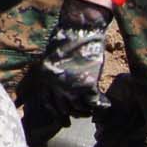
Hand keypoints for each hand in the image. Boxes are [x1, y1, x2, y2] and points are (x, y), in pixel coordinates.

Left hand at [33, 0, 112, 125]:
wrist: (80, 28)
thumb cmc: (67, 36)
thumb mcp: (52, 56)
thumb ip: (54, 71)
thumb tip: (60, 82)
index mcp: (45, 76)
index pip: (47, 101)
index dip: (55, 111)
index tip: (63, 118)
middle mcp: (55, 84)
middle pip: (62, 108)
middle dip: (71, 114)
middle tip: (80, 115)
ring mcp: (71, 86)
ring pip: (77, 108)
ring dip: (85, 111)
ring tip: (90, 110)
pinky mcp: (87, 85)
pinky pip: (91, 102)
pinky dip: (96, 105)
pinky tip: (101, 104)